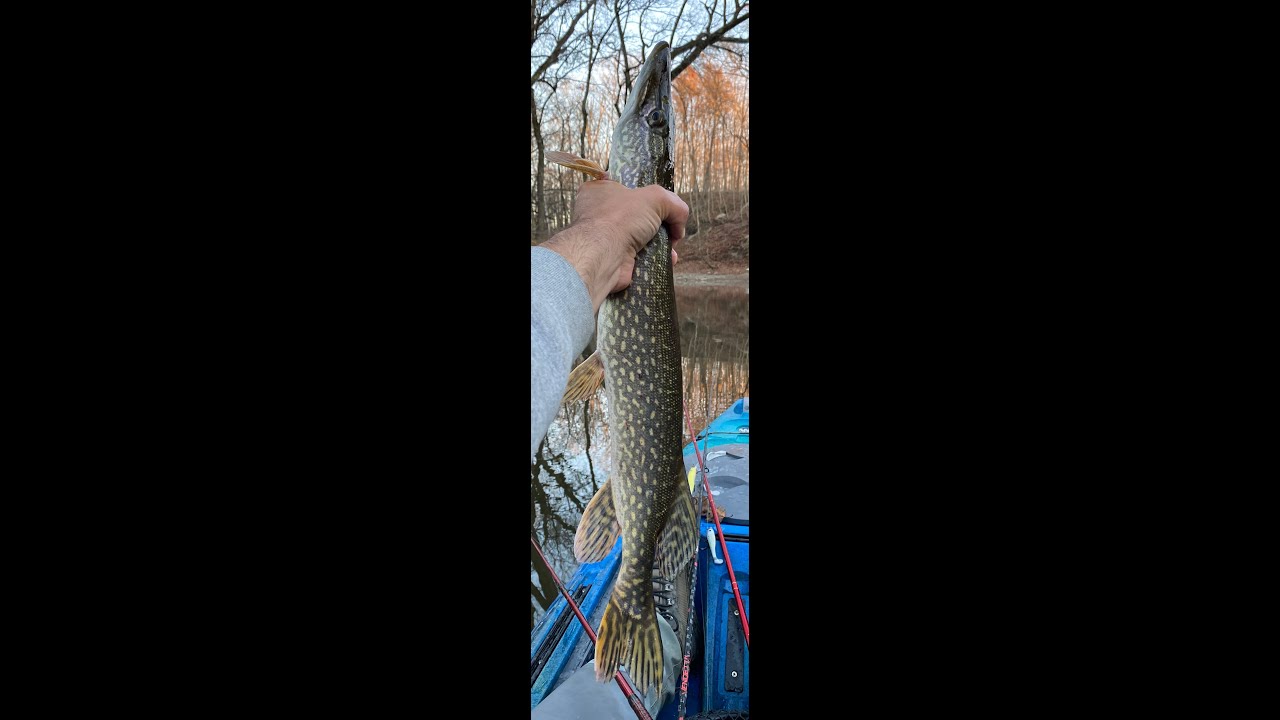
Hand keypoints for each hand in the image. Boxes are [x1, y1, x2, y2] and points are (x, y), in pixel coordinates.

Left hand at [542, 180, 689, 310]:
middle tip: (672, 228)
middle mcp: (602, 214)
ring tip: (672, 246)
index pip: (628, 188)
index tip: (662, 204)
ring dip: (662, 242)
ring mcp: (608, 238)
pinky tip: (668, 259)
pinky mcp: (616, 259)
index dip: (648, 196)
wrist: (604, 256)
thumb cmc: (620, 219)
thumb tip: (679, 224)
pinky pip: (641, 257)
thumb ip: (674, 204)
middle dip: (661, 223)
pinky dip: (656, 258)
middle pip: (640, 215)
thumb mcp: (655, 197)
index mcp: (602, 191)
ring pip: (643, 238)